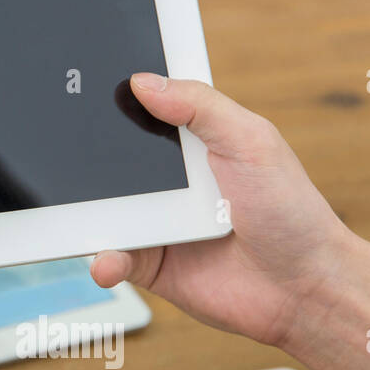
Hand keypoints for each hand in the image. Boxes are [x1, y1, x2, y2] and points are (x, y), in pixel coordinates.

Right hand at [90, 74, 349, 348]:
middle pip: (109, 157)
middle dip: (83, 154)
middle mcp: (167, 179)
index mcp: (191, 142)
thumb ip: (200, 106)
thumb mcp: (251, 142)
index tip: (84, 83)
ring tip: (74, 211)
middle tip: (63, 151)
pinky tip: (107, 261)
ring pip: (101, 208)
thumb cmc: (292, 212)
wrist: (306, 288)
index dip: (116, 97)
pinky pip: (112, 257)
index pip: (144, 111)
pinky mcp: (149, 263)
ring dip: (85, 210)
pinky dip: (102, 259)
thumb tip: (142, 81)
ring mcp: (154, 221)